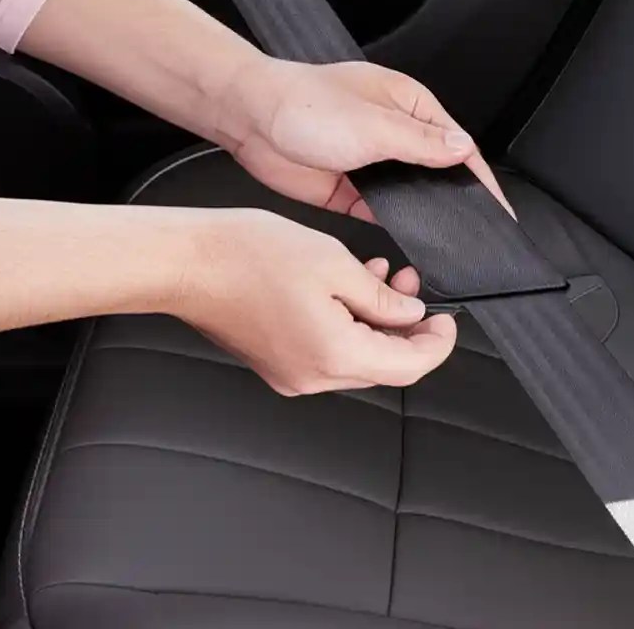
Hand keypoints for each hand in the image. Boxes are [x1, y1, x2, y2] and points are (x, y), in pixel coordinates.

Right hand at [177, 208, 457, 394]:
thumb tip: (409, 312)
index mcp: (335, 355)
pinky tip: (345, 290)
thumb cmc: (246, 256)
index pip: (411, 366)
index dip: (437, 343)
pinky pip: (327, 353)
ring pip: (357, 358)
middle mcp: (314, 377)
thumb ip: (380, 295)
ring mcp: (292, 375)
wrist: (187, 263)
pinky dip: (347, 326)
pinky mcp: (276, 364)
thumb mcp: (333, 262)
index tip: (446, 320)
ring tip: (379, 277)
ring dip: (377, 323)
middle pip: (385, 366)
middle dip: (407, 327)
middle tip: (410, 285)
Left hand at [219, 58, 513, 221]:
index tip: (498, 205)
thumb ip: (423, 143)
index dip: (480, 176)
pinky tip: (404, 236)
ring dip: (422, 210)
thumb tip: (463, 150)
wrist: (250, 120)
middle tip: (475, 227)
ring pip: (410, 193)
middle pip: (436, 170)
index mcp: (408, 105)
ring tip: (443, 235)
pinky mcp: (348, 189)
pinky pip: (381, 210)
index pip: (458, 144)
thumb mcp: (375, 125)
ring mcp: (371, 161)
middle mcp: (393, 132)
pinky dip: (394, 222)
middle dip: (454, 197)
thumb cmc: (303, 103)